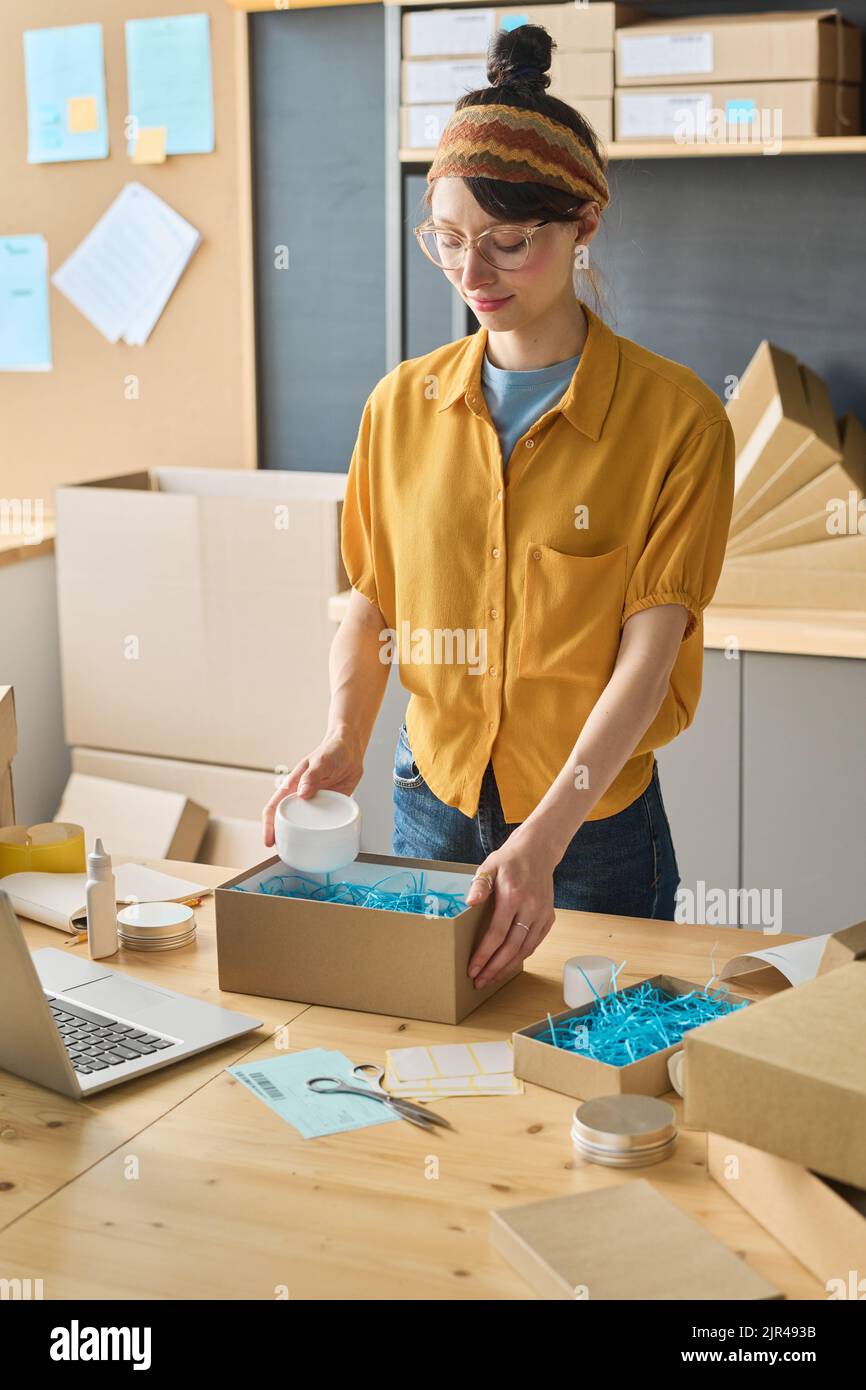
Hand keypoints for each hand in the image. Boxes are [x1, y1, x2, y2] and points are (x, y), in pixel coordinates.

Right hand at [262, 728, 363, 847]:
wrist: (351, 749)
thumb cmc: (332, 750)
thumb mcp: (322, 761)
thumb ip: (312, 776)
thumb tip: (302, 793)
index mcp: (293, 786)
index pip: (274, 808)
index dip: (268, 826)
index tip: (268, 840)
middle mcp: (302, 797)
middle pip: (287, 821)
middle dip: (283, 838)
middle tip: (287, 853)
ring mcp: (316, 803)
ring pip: (306, 825)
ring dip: (303, 838)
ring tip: (304, 853)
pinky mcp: (330, 806)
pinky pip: (325, 822)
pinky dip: (324, 833)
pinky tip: (326, 842)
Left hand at [465, 828, 557, 986]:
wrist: (538, 851)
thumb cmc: (509, 860)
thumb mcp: (489, 866)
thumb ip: (479, 885)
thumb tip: (470, 902)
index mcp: (513, 896)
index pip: (497, 933)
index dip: (484, 954)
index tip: (472, 969)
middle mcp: (530, 907)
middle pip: (512, 947)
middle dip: (494, 968)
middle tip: (479, 982)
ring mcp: (542, 913)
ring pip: (526, 949)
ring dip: (507, 967)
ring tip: (491, 978)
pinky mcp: (548, 917)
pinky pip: (535, 942)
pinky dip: (521, 956)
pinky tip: (508, 964)